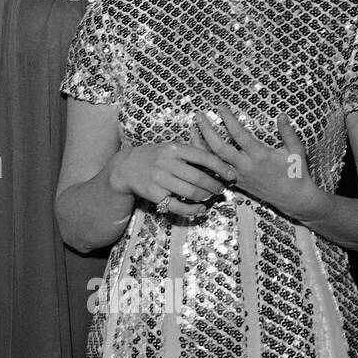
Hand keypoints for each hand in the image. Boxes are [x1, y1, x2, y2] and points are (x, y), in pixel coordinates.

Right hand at [110, 137, 233, 219]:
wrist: (126, 167)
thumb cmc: (155, 157)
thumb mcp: (170, 148)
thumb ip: (191, 153)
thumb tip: (219, 162)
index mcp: (174, 148)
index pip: (203, 157)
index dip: (221, 167)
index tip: (232, 175)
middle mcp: (167, 163)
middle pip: (199, 177)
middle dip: (214, 185)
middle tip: (221, 189)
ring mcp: (159, 179)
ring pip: (191, 192)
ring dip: (205, 196)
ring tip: (210, 196)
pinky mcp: (155, 194)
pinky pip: (178, 206)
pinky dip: (193, 210)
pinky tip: (201, 209)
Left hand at [195, 107, 320, 217]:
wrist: (293, 199)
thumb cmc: (296, 173)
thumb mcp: (296, 151)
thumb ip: (288, 132)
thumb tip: (282, 115)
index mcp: (260, 156)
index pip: (239, 135)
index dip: (228, 119)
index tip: (220, 106)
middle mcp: (245, 166)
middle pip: (219, 147)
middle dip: (206, 130)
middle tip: (198, 115)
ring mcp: (238, 175)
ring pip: (213, 161)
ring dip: (201, 144)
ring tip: (192, 128)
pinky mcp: (236, 182)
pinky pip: (215, 169)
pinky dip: (205, 158)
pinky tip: (198, 147)